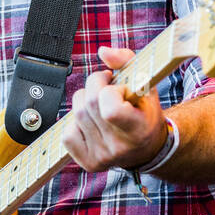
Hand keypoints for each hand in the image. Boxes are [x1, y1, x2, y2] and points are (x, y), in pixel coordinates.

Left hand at [62, 45, 167, 173]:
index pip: (109, 109)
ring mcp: (102, 157)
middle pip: (88, 105)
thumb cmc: (145, 111)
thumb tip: (103, 51)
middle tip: (108, 88)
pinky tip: (92, 122)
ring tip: (101, 103)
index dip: (110, 90)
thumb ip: (126, 61)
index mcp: (138, 130)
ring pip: (77, 114)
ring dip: (85, 100)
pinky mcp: (88, 163)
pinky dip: (76, 122)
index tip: (120, 88)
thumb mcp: (145, 83)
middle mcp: (120, 148)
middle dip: (95, 86)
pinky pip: (67, 133)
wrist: (147, 147)